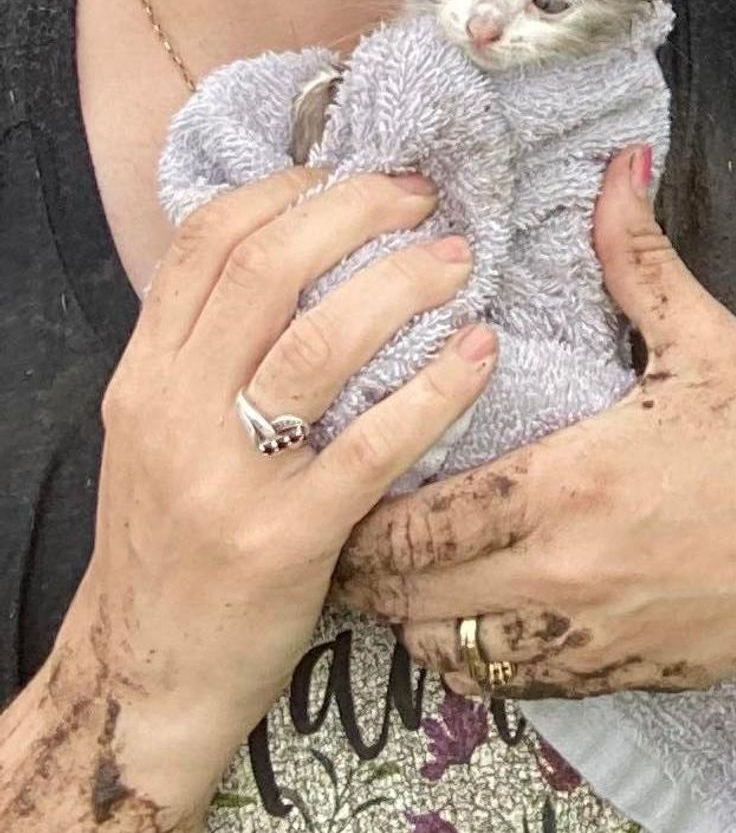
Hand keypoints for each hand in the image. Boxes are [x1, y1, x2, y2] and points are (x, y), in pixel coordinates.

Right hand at [35, 168, 496, 826]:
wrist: (145, 675)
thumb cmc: (169, 543)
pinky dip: (434, 389)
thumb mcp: (156, 434)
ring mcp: (224, 478)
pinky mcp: (283, 541)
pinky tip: (480, 352)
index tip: (348, 172)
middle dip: (354, 213)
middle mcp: (171, 411)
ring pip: (318, 344)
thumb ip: (205, 353)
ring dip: (401, 285)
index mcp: (143, 375)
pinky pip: (370, 446)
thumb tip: (287, 263)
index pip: (204, 243)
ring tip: (459, 260)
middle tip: (421, 199)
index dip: (284, 189)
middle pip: (266, 270)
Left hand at [332, 146, 735, 699]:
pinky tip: (450, 613)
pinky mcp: (597, 676)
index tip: (337, 469)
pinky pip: (493, 681)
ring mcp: (573, 638)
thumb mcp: (704, 344)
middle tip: (333, 516)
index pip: (420, 514)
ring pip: (437, 644)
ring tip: (383, 565)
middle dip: (356, 560)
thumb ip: (639, 257)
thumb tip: (620, 165)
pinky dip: (454, 651)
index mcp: (567, 484)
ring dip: (399, 607)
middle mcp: (557, 573)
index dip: (360, 501)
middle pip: (408, 587)